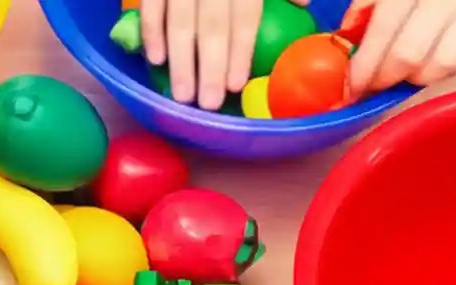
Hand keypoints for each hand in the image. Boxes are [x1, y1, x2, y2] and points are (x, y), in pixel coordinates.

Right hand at [142, 0, 310, 111]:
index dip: (240, 48)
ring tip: (183, 94)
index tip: (236, 83)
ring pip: (180, 17)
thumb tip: (304, 2)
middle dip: (210, 64)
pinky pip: (150, 2)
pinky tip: (155, 59)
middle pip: (212, 20)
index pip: (245, 11)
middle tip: (209, 103)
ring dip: (180, 59)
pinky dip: (151, 30)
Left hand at [348, 0, 455, 95]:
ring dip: (418, 77)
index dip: (365, 65)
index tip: (353, 86)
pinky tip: (437, 62)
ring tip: (406, 70)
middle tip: (375, 83)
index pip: (384, 30)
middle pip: (411, 55)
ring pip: (443, 65)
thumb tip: (348, 34)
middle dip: (387, 78)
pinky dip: (451, 70)